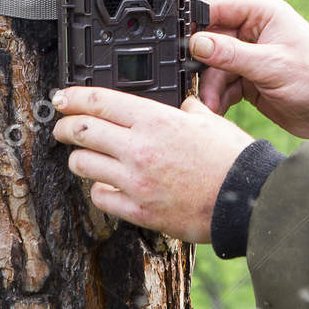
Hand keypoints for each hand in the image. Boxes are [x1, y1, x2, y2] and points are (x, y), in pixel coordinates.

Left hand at [51, 86, 254, 243]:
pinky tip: (107, 184)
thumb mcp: (209, 120)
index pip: (98, 101)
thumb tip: (179, 104)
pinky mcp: (138, 210)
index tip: (61, 98)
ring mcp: (136, 181)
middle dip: (64, 127)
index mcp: (155, 120)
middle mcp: (139, 148)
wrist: (247, 199)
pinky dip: (99, 189)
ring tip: (84, 156)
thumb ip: (186, 108)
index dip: (72, 97)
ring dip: (79, 158)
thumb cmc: (232, 159)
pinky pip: (100, 197)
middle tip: (62, 127)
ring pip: (83, 164)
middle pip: (81, 130)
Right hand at [191, 0, 308, 157]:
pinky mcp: (250, 80)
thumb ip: (231, 54)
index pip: (220, 9)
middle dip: (204, 66)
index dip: (198, 24)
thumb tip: (197, 43)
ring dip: (210, 87)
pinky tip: (216, 109)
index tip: (182, 43)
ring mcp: (252, 58)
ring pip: (216, 68)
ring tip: (210, 105)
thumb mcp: (271, 65)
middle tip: (198, 84)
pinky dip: (218, 98)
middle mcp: (256, 33)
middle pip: (213, 42)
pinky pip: (224, 85)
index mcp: (264, 14)